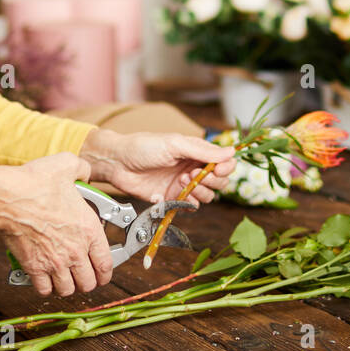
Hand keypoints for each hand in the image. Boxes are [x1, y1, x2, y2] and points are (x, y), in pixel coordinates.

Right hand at [0, 152, 111, 297]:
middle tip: (82, 275)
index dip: (106, 273)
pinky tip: (44, 277)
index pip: (106, 264)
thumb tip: (84, 172)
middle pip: (88, 282)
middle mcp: (75, 250)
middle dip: (87, 281)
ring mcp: (54, 262)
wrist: (7, 197)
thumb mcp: (67, 165)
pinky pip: (44, 290)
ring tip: (64, 277)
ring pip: (67, 290)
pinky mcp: (34, 267)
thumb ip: (82, 169)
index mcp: (89, 230)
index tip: (102, 274)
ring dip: (67, 285)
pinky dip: (45, 287)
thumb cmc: (35, 183)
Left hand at [79, 128, 235, 205]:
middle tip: (193, 174)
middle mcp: (193, 169)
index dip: (225, 168)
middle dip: (211, 181)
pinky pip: (189, 206)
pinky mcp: (172, 199)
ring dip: (198, 191)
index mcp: (196, 152)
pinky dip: (186, 203)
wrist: (118, 163)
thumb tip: (231, 152)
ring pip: (207, 196)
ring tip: (181, 181)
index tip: (217, 169)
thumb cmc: (143, 147)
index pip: (223, 163)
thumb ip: (202, 151)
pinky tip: (173, 193)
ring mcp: (183, 185)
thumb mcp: (174, 144)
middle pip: (219, 182)